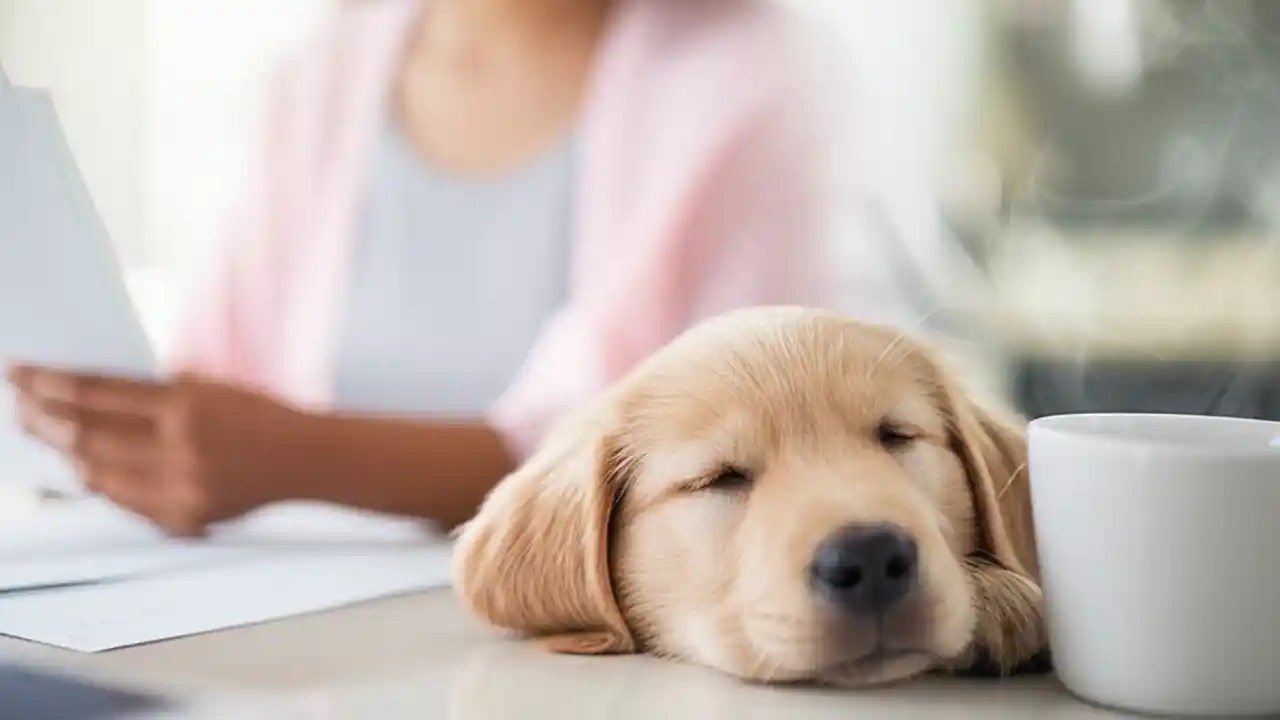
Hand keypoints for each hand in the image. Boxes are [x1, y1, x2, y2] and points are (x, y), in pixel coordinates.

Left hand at [7, 365, 304, 534]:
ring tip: (46, 433)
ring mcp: (181, 488)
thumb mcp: (212, 386)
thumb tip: (92, 394)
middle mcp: (180, 448)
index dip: (50, 382)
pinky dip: (100, 482)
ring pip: (96, 473)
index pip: (97, 393)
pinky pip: (124, 502)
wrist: (306, 459)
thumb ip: (159, 390)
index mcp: (186, 405)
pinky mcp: (183, 518)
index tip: (18, 373)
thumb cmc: (262, 415)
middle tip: (19, 405)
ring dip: (66, 453)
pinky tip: (86, 466)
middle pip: (86, 435)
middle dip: (43, 418)